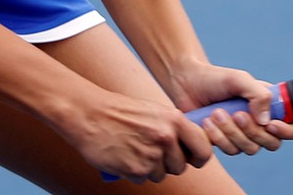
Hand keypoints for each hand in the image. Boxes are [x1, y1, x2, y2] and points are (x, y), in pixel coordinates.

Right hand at [57, 88, 214, 183]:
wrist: (89, 114)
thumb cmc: (120, 112)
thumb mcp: (154, 112)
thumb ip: (173, 128)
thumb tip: (188, 147)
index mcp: (174, 120)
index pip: (203, 149)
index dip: (198, 157)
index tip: (191, 158)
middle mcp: (166, 138)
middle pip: (180, 166)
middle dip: (168, 164)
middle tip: (151, 152)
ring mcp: (152, 155)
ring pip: (161, 174)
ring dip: (149, 168)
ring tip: (134, 151)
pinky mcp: (136, 169)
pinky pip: (143, 179)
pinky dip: (134, 173)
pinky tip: (124, 157)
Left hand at [169, 63, 292, 156]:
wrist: (186, 82)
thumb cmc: (216, 78)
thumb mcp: (239, 79)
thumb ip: (258, 95)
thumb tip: (267, 122)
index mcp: (272, 106)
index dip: (291, 132)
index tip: (272, 125)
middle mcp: (262, 123)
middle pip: (273, 143)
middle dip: (253, 131)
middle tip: (236, 114)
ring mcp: (244, 135)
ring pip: (250, 149)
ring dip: (232, 133)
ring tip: (216, 113)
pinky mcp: (226, 142)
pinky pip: (231, 151)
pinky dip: (219, 138)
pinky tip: (207, 122)